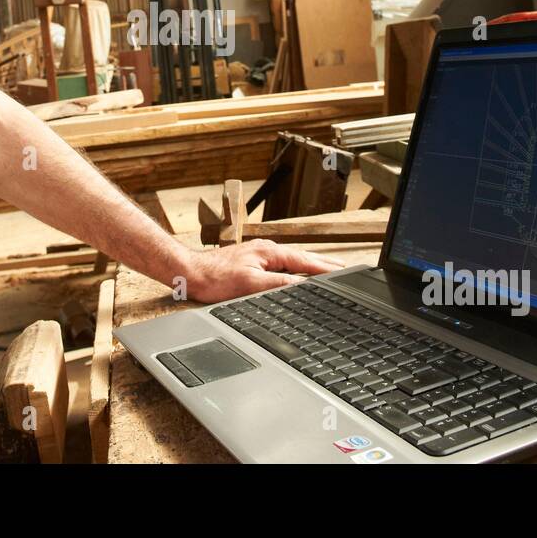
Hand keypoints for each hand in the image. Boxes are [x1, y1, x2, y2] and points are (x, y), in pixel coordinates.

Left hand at [182, 240, 346, 303]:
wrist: (191, 273)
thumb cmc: (215, 278)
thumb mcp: (250, 284)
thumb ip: (278, 284)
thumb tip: (302, 286)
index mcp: (271, 253)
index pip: (306, 261)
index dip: (326, 268)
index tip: (345, 272)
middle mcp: (268, 251)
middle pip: (303, 258)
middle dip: (325, 264)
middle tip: (345, 270)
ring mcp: (261, 256)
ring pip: (294, 261)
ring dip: (312, 266)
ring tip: (328, 271)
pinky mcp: (254, 263)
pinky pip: (283, 265)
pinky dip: (297, 269)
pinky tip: (298, 275)